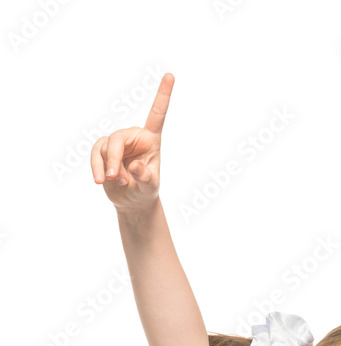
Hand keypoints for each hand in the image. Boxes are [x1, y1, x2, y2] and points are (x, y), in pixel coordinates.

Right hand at [90, 73, 174, 212]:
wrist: (132, 200)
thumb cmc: (145, 191)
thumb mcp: (150, 187)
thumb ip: (145, 177)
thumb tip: (135, 166)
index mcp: (151, 139)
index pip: (157, 115)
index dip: (163, 95)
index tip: (170, 75)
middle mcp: (133, 136)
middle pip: (117, 139)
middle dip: (114, 159)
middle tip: (117, 178)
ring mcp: (117, 142)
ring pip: (105, 147)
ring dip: (108, 167)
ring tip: (115, 183)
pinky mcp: (104, 149)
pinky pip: (96, 153)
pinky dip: (96, 167)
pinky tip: (100, 180)